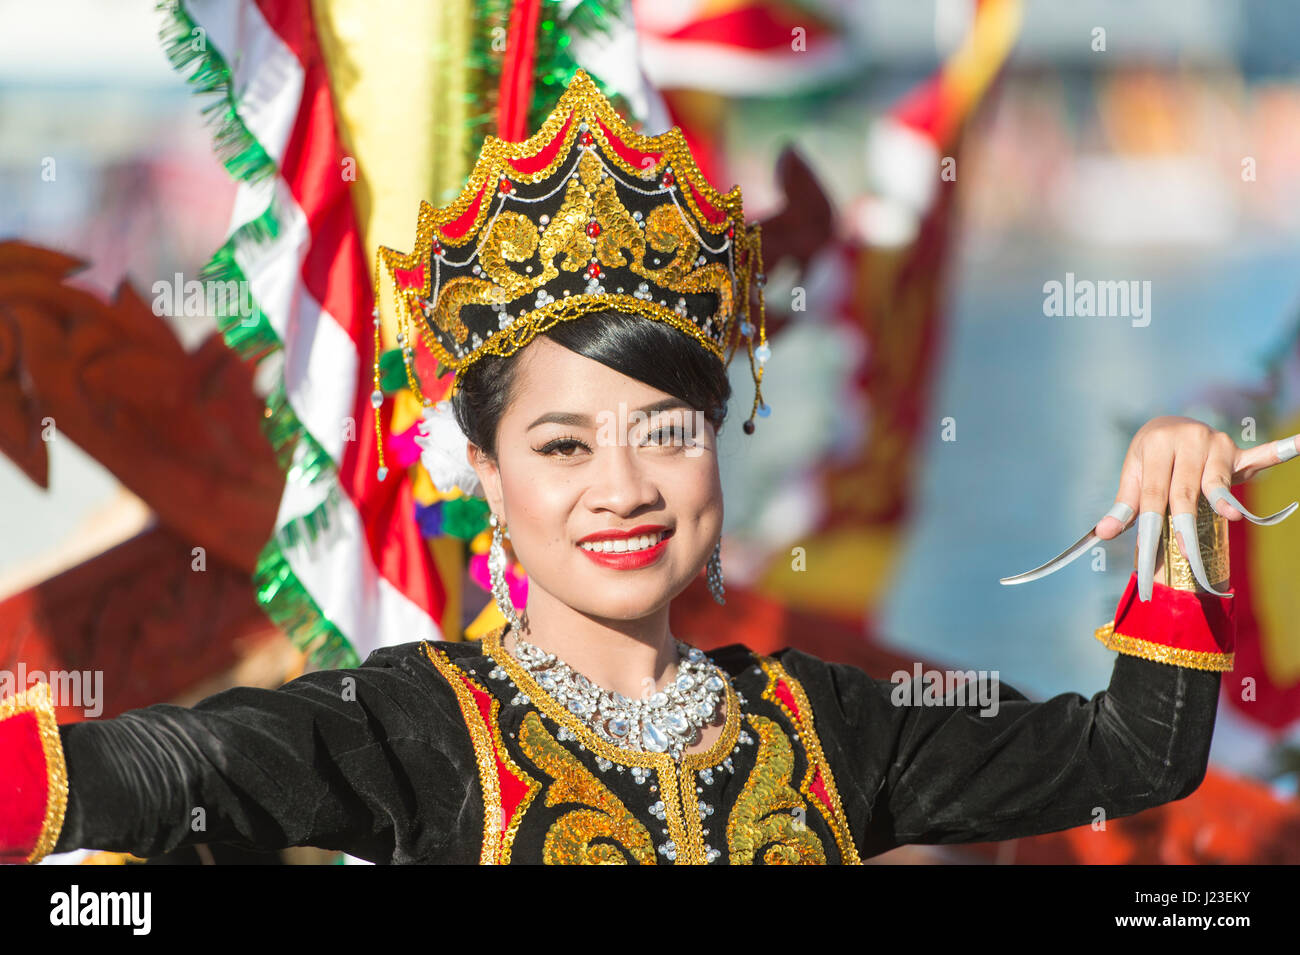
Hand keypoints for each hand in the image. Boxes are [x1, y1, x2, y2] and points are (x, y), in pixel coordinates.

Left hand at [999, 416, 1297, 597]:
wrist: (1167, 425)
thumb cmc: (1148, 459)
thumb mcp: (1133, 476)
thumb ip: (1124, 506)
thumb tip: (1103, 534)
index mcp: (1154, 445)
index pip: (1153, 496)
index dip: (1149, 530)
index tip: (1146, 559)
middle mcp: (1186, 439)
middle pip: (1185, 491)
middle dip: (1184, 526)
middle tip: (1186, 557)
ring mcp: (1214, 443)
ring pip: (1216, 480)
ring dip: (1222, 501)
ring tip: (1229, 518)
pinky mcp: (1236, 451)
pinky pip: (1260, 454)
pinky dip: (1281, 450)